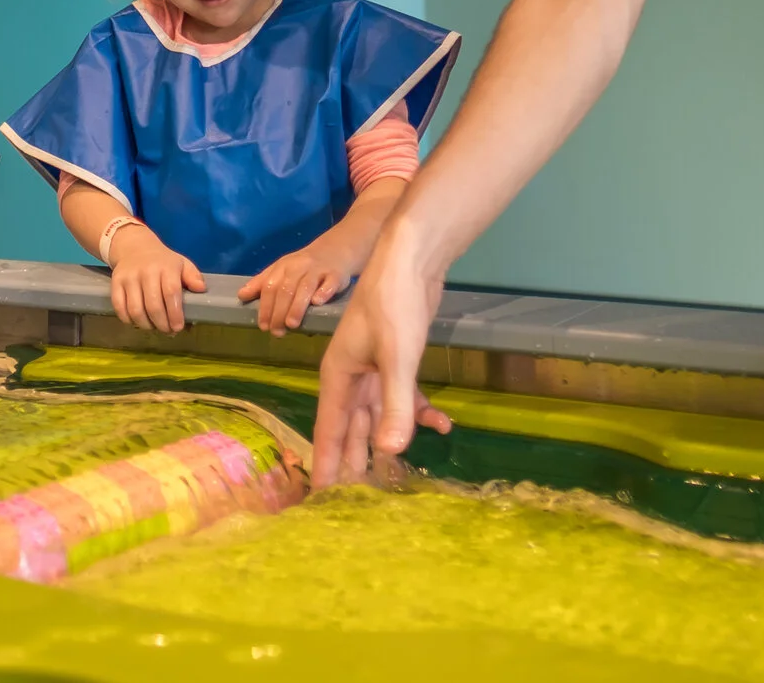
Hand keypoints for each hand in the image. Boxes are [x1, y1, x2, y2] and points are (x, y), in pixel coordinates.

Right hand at [109, 228, 204, 331]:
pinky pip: (119, 307)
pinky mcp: (116, 283)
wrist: (134, 247)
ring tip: (154, 328)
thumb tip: (201, 289)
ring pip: (135, 309)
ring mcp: (129, 277)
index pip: (171, 292)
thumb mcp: (181, 263)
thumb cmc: (163, 261)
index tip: (178, 327)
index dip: (174, 313)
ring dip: (145, 324)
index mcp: (166, 267)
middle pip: (153, 305)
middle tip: (167, 331)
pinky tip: (137, 322)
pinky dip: (128, 320)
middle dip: (161, 324)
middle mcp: (146, 271)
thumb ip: (193, 276)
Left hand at [238, 235, 358, 333]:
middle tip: (276, 331)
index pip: (270, 287)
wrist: (335, 250)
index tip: (263, 326)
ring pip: (305, 287)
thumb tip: (241, 295)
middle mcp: (299, 267)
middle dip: (279, 312)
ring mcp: (318, 270)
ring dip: (297, 306)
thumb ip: (262, 283)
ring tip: (291, 324)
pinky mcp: (336, 275)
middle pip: (286, 289)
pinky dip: (323, 292)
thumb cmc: (304, 266)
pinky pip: (330, 283)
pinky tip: (317, 303)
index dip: (265, 307)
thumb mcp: (281, 270)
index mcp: (283, 267)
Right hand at [311, 233, 452, 484]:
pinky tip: (442, 425)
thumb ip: (395, 406)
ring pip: (378, 417)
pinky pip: (404, 397)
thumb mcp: (397, 359)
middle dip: (355, 462)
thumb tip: (391, 452)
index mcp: (338, 377)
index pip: (328, 430)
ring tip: (397, 478)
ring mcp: (374, 370)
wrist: (411, 261)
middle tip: (356, 502)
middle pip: (351, 430)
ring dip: (390, 441)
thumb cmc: (394, 305)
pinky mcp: (396, 362)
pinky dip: (420, 410)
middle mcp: (351, 377)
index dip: (326, 464)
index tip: (321, 496)